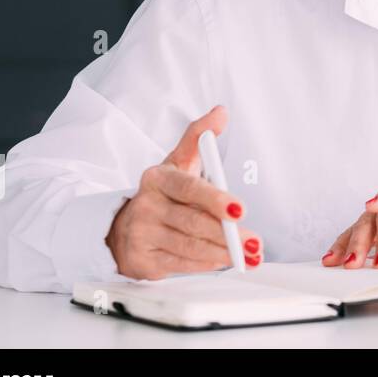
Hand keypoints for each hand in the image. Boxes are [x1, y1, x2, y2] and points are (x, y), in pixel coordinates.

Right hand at [105, 105, 263, 279]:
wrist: (124, 226)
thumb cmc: (164, 193)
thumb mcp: (178, 161)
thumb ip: (198, 137)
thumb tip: (221, 112)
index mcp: (157, 178)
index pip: (188, 188)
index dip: (215, 199)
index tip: (240, 210)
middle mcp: (146, 206)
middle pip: (192, 222)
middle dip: (226, 234)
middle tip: (253, 241)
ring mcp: (142, 234)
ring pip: (189, 246)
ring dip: (222, 252)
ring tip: (247, 254)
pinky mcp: (144, 260)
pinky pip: (181, 264)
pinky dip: (206, 264)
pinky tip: (225, 261)